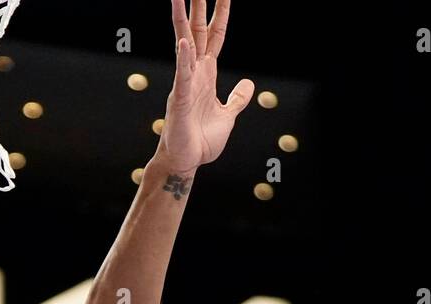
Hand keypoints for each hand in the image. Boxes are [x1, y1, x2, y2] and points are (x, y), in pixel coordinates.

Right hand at [161, 0, 253, 173]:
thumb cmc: (202, 140)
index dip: (221, 15)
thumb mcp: (228, 115)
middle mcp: (194, 73)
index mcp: (207, 75)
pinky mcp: (181, 99)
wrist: (187, 162)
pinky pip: (182, 75)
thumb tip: (249, 83)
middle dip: (198, 5)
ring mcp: (185, 83)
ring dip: (182, 20)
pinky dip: (183, 59)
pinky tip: (184, 42)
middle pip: (198, 30)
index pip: (215, 36)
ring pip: (184, 44)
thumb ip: (237, 98)